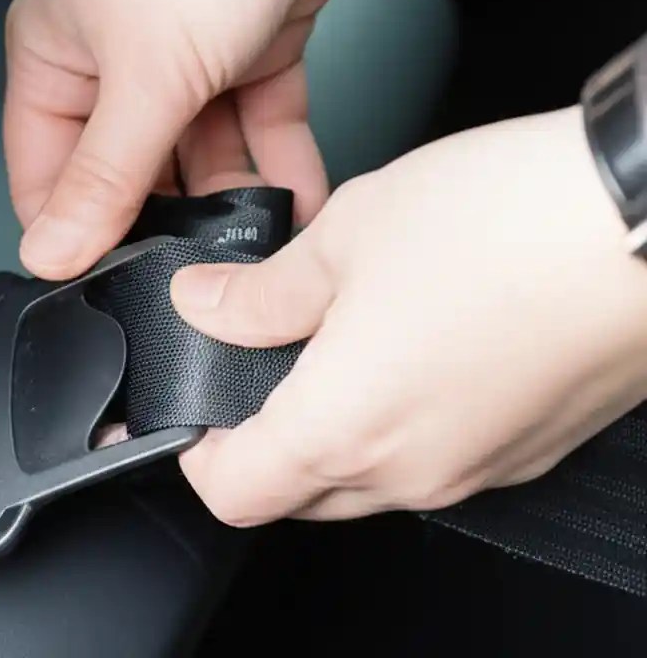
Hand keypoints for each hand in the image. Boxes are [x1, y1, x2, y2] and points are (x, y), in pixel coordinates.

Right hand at [4, 0, 361, 278]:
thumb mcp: (143, 79)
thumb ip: (103, 177)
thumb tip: (52, 249)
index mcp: (59, 62)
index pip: (47, 179)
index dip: (76, 234)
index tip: (113, 279)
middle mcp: (117, 64)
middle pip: (131, 176)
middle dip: (167, 219)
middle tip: (195, 262)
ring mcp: (186, 60)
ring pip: (201, 158)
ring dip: (232, 199)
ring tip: (255, 238)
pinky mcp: (251, 52)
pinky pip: (260, 130)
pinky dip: (280, 166)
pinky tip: (293, 201)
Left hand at [170, 106, 646, 524]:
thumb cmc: (511, 222)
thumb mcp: (348, 235)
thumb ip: (262, 291)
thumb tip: (206, 305)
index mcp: (343, 428)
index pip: (230, 492)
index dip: (192, 452)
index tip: (190, 404)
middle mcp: (409, 471)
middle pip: (294, 494)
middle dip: (259, 441)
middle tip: (254, 363)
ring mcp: (474, 469)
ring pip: (365, 482)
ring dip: (329, 432)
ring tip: (335, 340)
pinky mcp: (525, 451)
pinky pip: (433, 461)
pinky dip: (398, 423)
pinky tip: (409, 344)